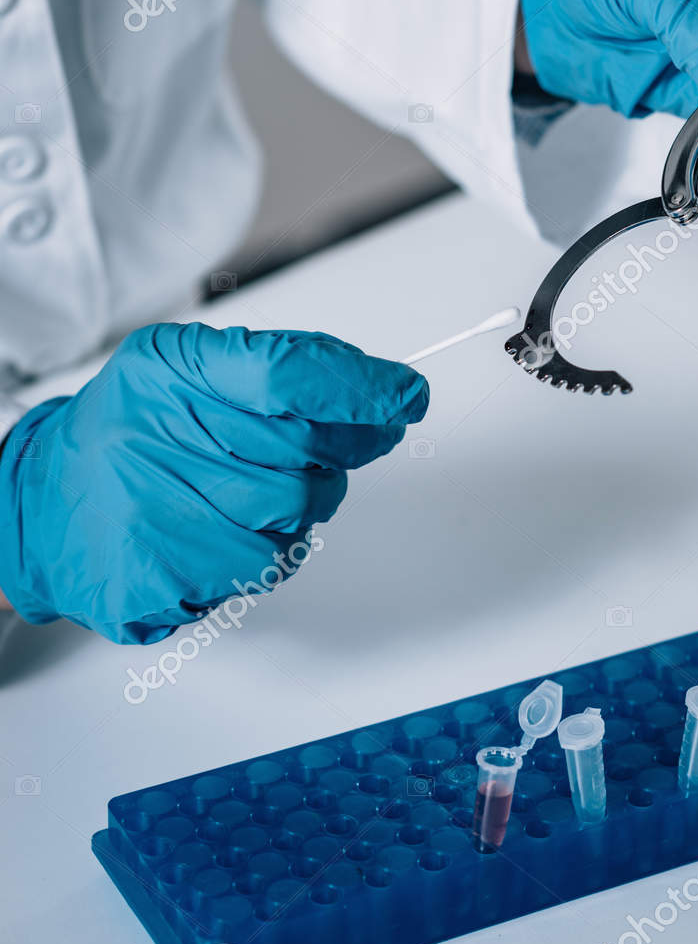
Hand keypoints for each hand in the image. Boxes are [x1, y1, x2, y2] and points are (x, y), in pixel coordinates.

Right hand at [0, 323, 428, 643]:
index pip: (288, 373)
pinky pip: (265, 563)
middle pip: (306, 449)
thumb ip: (279, 369)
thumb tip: (383, 393)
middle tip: (326, 449)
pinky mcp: (166, 574)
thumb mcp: (185, 369)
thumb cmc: (130, 434)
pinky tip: (224, 529)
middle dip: (336, 451)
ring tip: (247, 491)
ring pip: (296, 511)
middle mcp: (158, 435)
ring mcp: (159, 510)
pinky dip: (266, 547)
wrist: (45, 508)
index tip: (406, 395)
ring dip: (298, 505)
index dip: (360, 387)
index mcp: (168, 371)